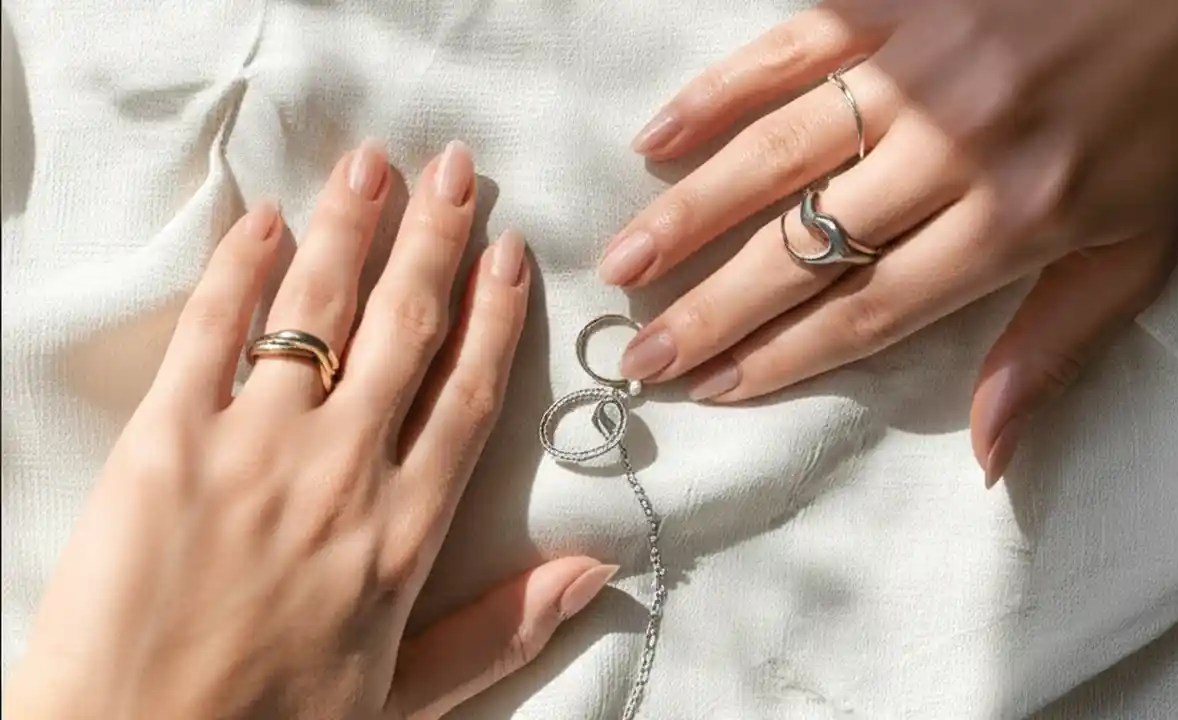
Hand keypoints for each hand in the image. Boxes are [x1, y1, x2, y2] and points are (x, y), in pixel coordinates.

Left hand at [4, 140, 616, 718]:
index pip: (466, 396)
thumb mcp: (410, 700)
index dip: (492, 316)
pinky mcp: (163, 446)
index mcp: (405, 532)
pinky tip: (265, 223)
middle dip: (433, 240)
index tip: (507, 253)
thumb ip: (504, 630)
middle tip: (450, 169)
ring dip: (350, 229)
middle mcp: (343, 474)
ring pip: (319, 312)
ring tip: (373, 164)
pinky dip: (240, 272)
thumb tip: (597, 569)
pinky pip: (212, 335)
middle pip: (404, 331)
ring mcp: (253, 452)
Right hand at [601, 0, 1177, 483]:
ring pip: (776, 154)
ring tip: (622, 265)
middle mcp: (952, 149)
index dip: (784, 357)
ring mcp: (917, 69)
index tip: (714, 389)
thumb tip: (986, 454)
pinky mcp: (894, 1)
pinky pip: (786, 49)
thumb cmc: (1173, 117)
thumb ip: (1052, 348)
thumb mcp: (1137, 248)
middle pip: (805, 249)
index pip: (869, 310)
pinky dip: (716, 94)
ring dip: (690, 214)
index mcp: (1014, 220)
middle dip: (713, 310)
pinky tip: (657, 139)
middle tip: (638, 353)